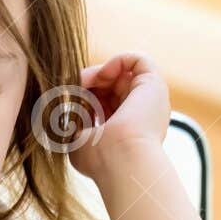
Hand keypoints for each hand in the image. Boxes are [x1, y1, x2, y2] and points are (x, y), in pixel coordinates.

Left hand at [69, 52, 171, 179]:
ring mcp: (148, 99)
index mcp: (124, 130)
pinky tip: (103, 74)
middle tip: (72, 88)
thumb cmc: (98, 158)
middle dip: (89, 84)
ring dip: (98, 73)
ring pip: (122, 74)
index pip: (102, 103)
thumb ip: (74, 121)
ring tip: (82, 81)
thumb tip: (66, 103)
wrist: (122, 160)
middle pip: (111, 87)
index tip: (67, 101)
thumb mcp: (78, 138)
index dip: (83, 96)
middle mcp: (139, 114)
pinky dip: (117, 61)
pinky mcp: (155, 84)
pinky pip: (138, 60)